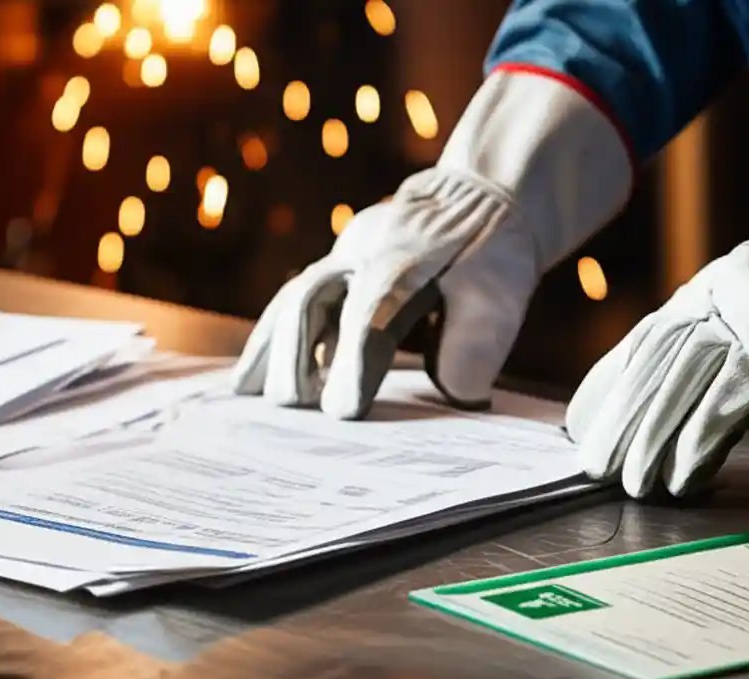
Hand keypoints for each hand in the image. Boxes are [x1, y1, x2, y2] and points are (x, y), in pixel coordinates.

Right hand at [233, 69, 631, 417]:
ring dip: (270, 347)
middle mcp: (365, 249)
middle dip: (295, 355)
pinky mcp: (341, 264)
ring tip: (245, 391)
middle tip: (290, 407)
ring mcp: (348, 252)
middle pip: (313, 298)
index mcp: (406, 256)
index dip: (354, 362)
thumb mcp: (502, 294)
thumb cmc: (493, 251)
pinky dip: (276, 337)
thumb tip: (458, 397)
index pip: (371, 312)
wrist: (481, 196)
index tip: (343, 411)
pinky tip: (256, 374)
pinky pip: (299, 299)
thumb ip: (477, 343)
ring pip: (296, 297)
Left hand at [568, 110, 748, 498]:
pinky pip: (720, 412)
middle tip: (596, 466)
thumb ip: (711, 334)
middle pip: (651, 372)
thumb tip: (672, 394)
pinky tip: (682, 479)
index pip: (642, 342)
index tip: (582, 421)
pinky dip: (695, 449)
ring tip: (635, 485)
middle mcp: (712, 302)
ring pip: (676, 394)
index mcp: (703, 290)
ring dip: (650, 445)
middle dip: (619, 424)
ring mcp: (740, 329)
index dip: (608, 383)